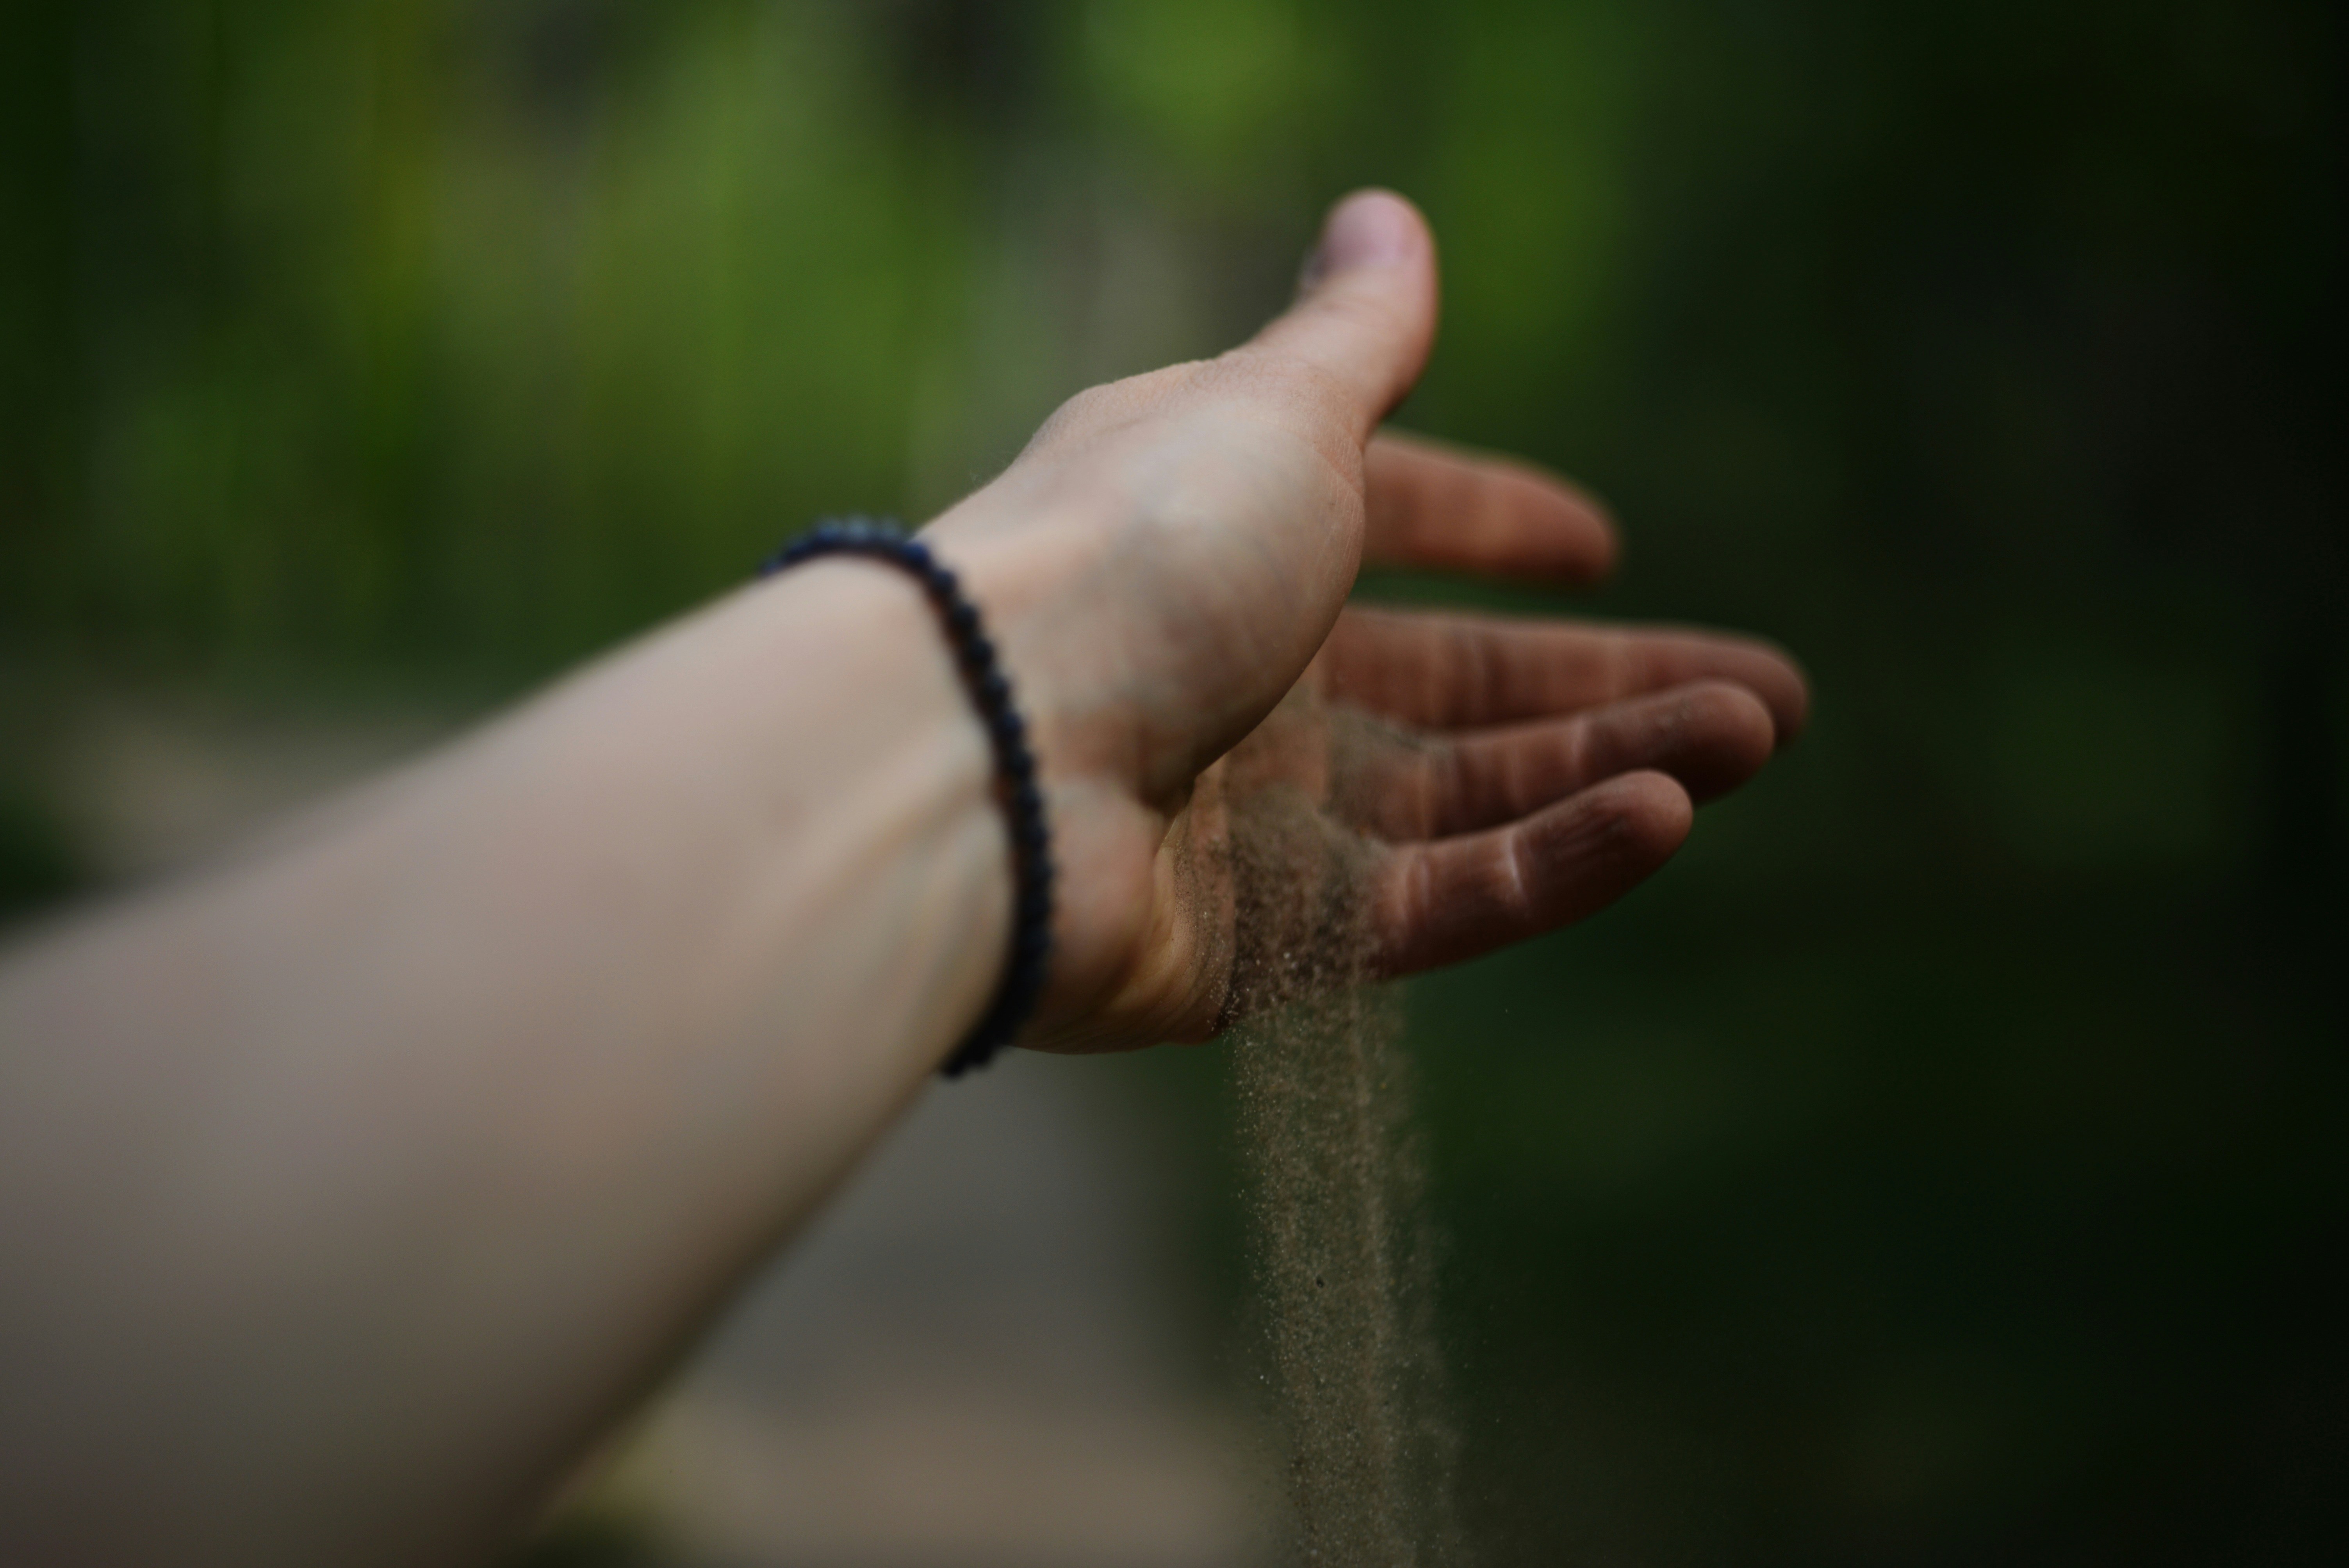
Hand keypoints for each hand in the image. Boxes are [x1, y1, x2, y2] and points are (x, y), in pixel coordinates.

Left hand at [925, 191, 1806, 1050]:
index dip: (1486, 526)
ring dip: (1616, 763)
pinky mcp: (1260, 944)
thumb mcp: (1273, 415)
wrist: (986, 758)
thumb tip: (1386, 214)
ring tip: (1752, 736)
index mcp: (1223, 535)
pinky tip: (1664, 817)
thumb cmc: (1126, 556)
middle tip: (1771, 699)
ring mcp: (1247, 820)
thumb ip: (1352, 338)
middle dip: (1613, 684)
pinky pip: (1435, 902)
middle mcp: (1233, 675)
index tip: (1593, 542)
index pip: (1381, 528)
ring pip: (1468, 800)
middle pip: (1455, 689)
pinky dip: (1550, 862)